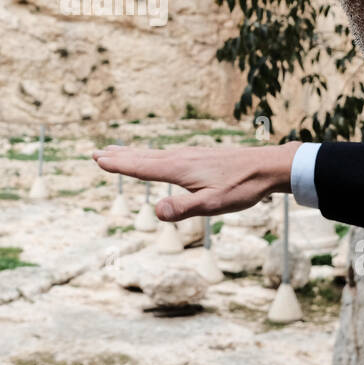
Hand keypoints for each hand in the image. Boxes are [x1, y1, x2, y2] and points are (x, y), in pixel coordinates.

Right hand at [92, 142, 298, 220]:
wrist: (267, 166)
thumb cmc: (241, 188)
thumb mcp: (213, 205)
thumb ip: (183, 208)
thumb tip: (156, 212)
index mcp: (179, 169)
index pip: (142, 167)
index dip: (119, 165)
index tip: (98, 160)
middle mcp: (180, 158)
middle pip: (143, 157)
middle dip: (119, 157)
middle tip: (96, 154)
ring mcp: (190, 155)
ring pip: (153, 154)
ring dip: (132, 154)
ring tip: (116, 152)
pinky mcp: (199, 157)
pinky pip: (165, 155)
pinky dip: (150, 155)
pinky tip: (154, 159)